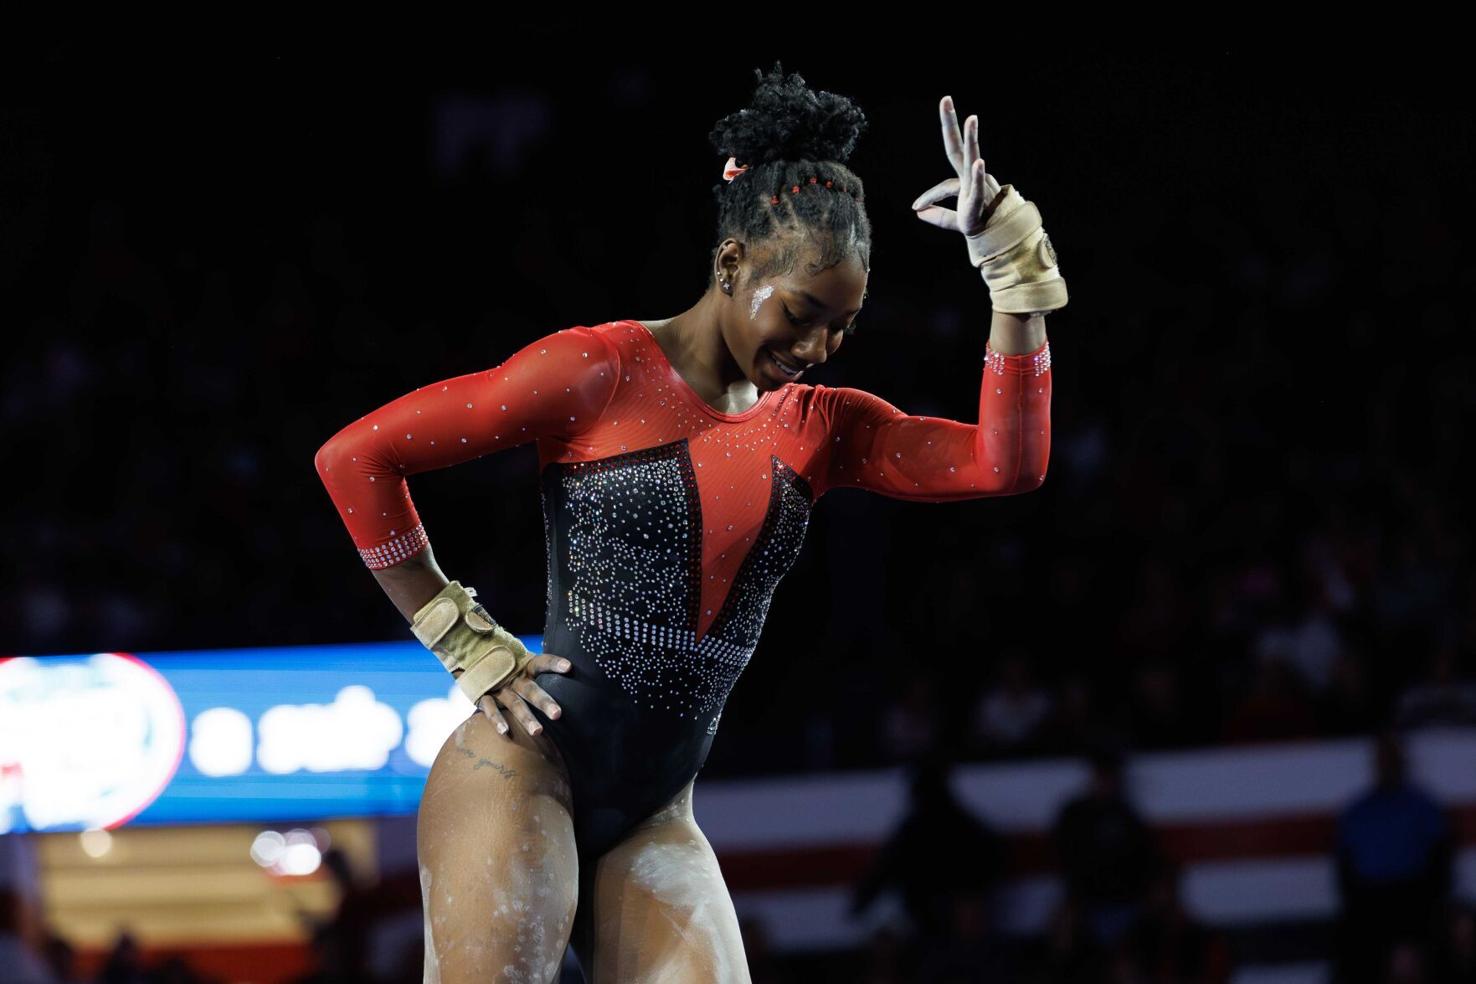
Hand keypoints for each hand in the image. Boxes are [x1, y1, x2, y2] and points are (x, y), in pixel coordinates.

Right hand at [453, 652, 572, 736]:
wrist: (473, 657)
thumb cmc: (509, 666)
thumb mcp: (524, 662)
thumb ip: (541, 671)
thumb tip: (569, 672)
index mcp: (526, 665)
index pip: (542, 662)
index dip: (554, 663)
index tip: (569, 667)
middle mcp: (514, 677)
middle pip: (531, 690)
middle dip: (544, 702)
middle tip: (558, 714)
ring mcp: (498, 687)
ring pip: (514, 704)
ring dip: (526, 718)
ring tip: (538, 732)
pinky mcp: (483, 695)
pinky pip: (490, 709)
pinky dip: (497, 720)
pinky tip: (505, 732)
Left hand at [910, 94, 1004, 237]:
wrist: (998, 239)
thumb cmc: (982, 226)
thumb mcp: (956, 221)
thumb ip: (939, 216)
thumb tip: (918, 213)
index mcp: (965, 182)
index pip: (945, 186)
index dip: (930, 196)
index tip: (916, 207)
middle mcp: (971, 177)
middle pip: (958, 148)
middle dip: (951, 124)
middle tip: (946, 98)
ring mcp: (978, 185)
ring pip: (972, 158)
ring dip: (972, 139)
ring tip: (972, 118)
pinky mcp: (982, 199)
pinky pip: (979, 184)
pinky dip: (978, 175)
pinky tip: (978, 162)